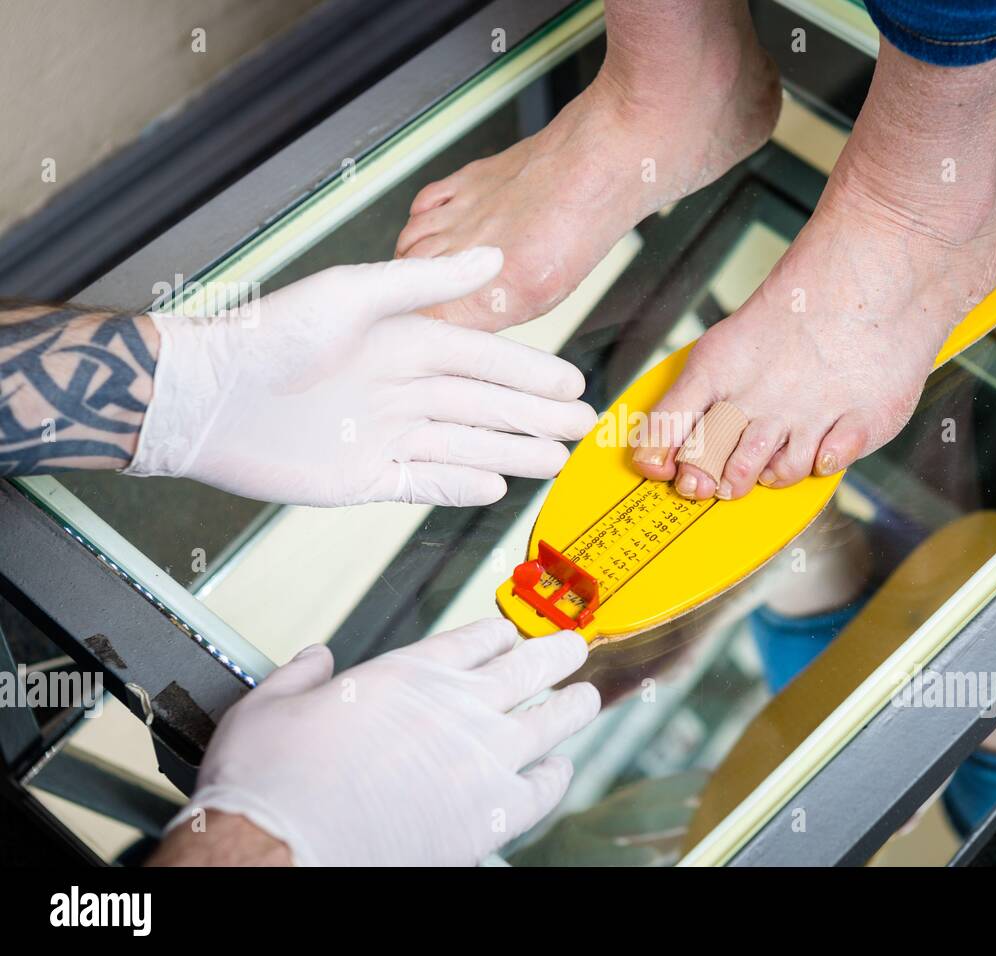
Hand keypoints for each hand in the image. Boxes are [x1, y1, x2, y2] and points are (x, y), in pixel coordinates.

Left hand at [125, 249, 595, 505]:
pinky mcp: (361, 477)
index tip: (572, 381)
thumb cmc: (270, 336)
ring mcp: (383, 435)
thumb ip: (425, 283)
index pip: (483, 358)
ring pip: (463, 445)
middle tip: (582, 426)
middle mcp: (400, 389)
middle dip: (534, 416)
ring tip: (554, 460)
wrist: (204, 400)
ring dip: (510, 452)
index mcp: (403, 342)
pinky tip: (495, 486)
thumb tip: (494, 258)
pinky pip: (423, 482)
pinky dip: (458, 486)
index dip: (529, 372)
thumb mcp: (352, 296)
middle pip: (483, 406)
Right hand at [178, 619, 600, 865]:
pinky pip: (546, 787)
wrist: (285, 850)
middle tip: (572, 647)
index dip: (500, 632)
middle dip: (557, 651)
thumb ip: (299, 676)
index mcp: (411, 671)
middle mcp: (460, 705)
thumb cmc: (272, 785)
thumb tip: (313, 660)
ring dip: (574, 704)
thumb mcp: (268, 706)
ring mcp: (486, 758)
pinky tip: (559, 770)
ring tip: (585, 698)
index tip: (510, 632)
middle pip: (532, 664)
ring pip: (554, 718)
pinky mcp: (494, 813)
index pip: (477, 637)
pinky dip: (557, 775)